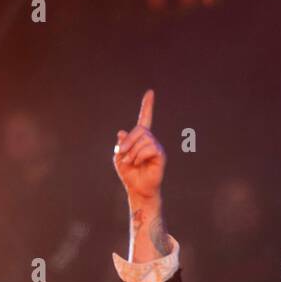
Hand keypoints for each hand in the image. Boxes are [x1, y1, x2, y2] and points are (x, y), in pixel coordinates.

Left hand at [114, 89, 164, 203]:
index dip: (147, 106)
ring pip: (144, 140)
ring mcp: (156, 146)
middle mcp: (150, 140)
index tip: (150, 92)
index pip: (145, 118)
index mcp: (140, 138)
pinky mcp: (160, 155)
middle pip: (140, 130)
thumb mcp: (120, 158)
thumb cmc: (129, 174)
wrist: (137, 189)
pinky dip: (139, 156)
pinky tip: (138, 163)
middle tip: (122, 154)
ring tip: (131, 162)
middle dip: (128, 142)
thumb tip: (122, 132)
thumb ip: (121, 145)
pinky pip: (149, 148)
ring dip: (133, 152)